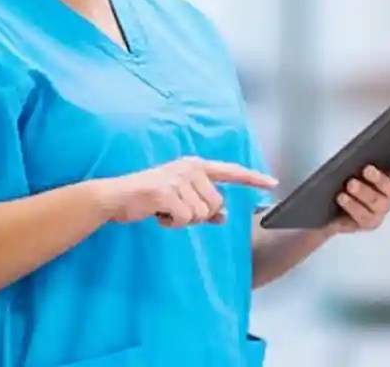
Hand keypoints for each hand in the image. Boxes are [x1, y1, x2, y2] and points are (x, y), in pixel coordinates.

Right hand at [99, 157, 276, 227]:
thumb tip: (223, 217)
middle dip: (199, 215)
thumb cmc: (148, 198)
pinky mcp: (167, 191)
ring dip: (183, 220)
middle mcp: (190, 168)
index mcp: (195, 166)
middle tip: (175, 211)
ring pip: (201, 214)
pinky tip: (158, 214)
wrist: (116, 197)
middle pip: (216, 204)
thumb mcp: (179, 199)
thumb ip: (203, 205)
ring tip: (164, 210)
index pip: (231, 171)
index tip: (273, 183)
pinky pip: (185, 219)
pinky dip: (172, 224)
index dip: (253, 178)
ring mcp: (179, 178)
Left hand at [328, 149, 389, 234]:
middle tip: (367, 169)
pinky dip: (352, 205)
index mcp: (389, 174)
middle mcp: (388, 194)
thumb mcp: (351, 164)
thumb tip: (359, 152)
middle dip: (379, 179)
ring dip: (364, 192)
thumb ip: (360, 157)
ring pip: (377, 202)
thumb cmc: (342, 178)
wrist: (325, 204)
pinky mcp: (367, 223)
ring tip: (350, 184)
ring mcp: (379, 210)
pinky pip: (363, 216)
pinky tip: (342, 197)